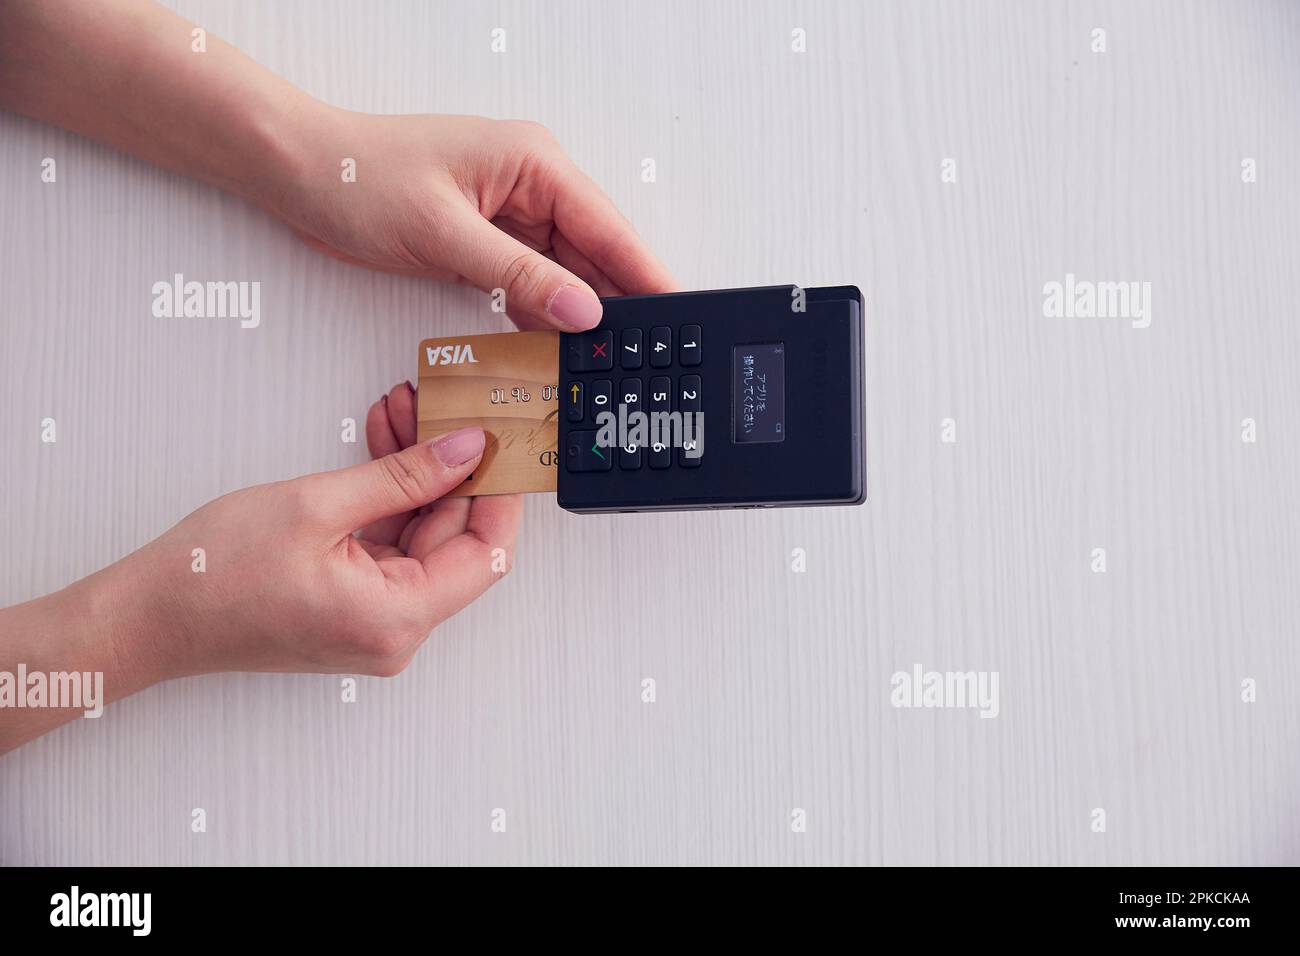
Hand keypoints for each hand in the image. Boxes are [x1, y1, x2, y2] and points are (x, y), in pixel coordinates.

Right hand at [118, 383, 520, 680]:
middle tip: (441, 406)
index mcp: (397, 618)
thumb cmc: (214, 575)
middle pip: (455, 540)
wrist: (149, 616)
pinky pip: (391, 544)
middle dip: (450, 467)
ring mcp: (376, 620)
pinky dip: (389, 496)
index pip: (487, 553)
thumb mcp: (318, 505)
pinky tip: (382, 444)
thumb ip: (406, 476)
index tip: (499, 441)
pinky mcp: (354, 605)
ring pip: (422, 535)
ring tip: (403, 411)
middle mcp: (396, 631)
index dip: (499, 493)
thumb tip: (467, 450)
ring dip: (416, 473)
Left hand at [278, 109, 678, 330]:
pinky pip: (530, 281)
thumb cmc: (360, 178)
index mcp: (533, 163)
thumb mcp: (445, 232)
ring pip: (564, 273)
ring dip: (577, 314)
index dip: (645, 274)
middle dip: (616, 302)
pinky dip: (540, 313)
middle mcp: (530, 184)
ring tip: (602, 360)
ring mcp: (509, 214)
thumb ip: (519, 275)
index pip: (608, 226)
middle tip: (642, 353)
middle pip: (594, 253)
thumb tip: (583, 310)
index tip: (678, 313)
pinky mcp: (486, 240)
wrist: (299, 173)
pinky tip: (553, 346)